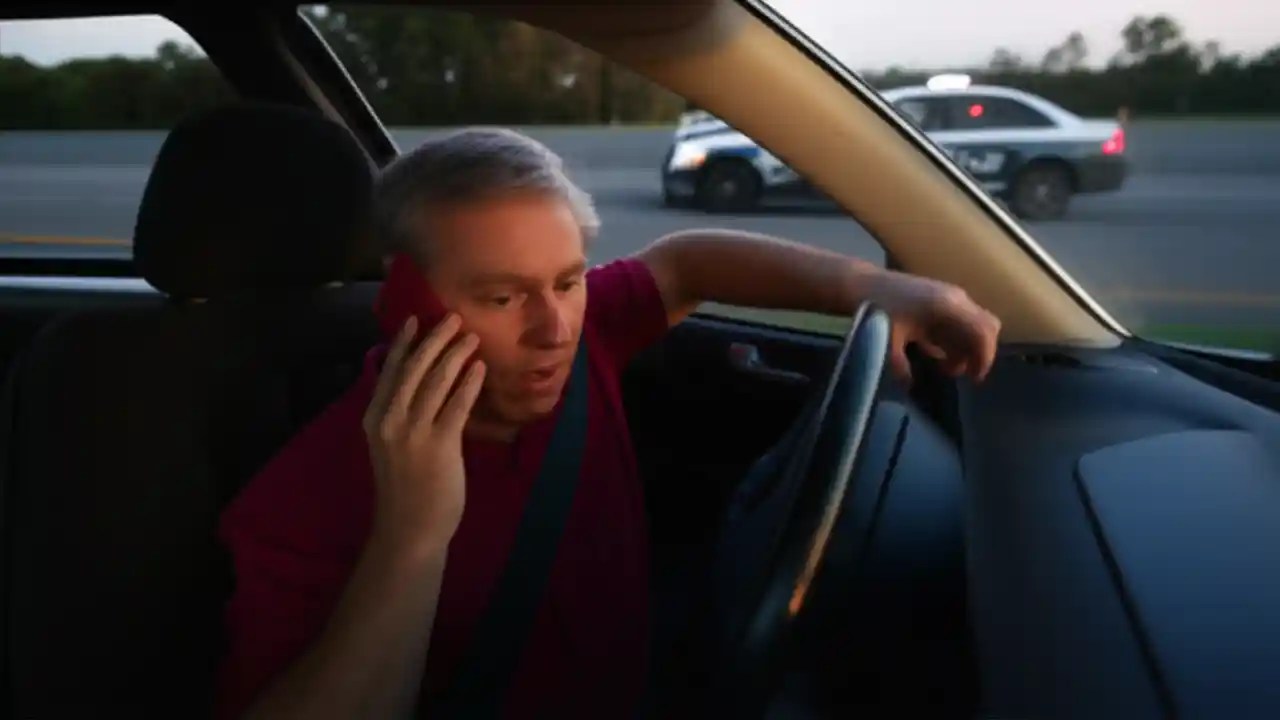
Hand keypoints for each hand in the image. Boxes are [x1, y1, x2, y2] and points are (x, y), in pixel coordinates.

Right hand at [362, 314, 486, 558]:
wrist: (409, 528)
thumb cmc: (403, 487)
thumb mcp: (389, 444)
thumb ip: (397, 413)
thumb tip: (412, 381)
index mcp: (374, 417)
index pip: (390, 370)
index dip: (404, 342)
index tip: (416, 318)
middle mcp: (390, 419)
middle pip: (415, 368)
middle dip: (435, 339)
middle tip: (454, 318)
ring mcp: (413, 432)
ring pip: (436, 381)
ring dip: (456, 354)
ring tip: (472, 337)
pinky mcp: (439, 445)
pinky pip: (457, 405)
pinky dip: (469, 383)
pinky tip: (480, 369)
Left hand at [864, 269, 1001, 385]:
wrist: (861, 283)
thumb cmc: (875, 309)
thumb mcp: (885, 341)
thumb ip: (900, 366)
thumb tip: (911, 386)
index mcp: (947, 307)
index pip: (982, 333)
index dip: (983, 358)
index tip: (973, 379)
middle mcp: (956, 298)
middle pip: (986, 327)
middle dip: (979, 354)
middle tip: (963, 375)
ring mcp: (950, 295)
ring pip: (975, 323)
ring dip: (967, 347)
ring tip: (945, 366)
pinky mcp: (942, 297)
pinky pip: (962, 319)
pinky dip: (957, 338)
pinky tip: (937, 352)